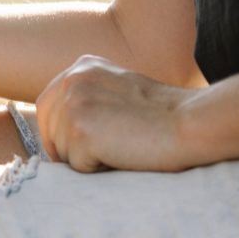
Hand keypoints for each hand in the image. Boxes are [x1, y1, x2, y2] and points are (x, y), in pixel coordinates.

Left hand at [36, 55, 199, 172]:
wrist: (192, 122)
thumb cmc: (164, 114)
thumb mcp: (117, 90)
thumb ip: (88, 98)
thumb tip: (56, 130)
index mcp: (80, 67)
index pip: (46, 106)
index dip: (56, 133)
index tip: (74, 148)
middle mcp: (71, 81)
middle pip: (50, 131)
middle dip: (70, 149)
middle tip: (108, 150)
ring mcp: (73, 105)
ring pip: (62, 151)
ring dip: (87, 159)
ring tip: (121, 147)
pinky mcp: (80, 131)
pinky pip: (76, 166)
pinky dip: (98, 170)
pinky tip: (123, 155)